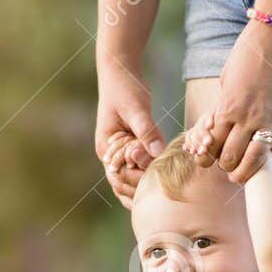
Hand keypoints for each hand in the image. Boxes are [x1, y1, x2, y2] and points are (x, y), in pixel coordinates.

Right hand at [95, 63, 166, 207]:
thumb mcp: (136, 109)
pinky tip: (161, 185)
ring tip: (162, 200)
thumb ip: (146, 131)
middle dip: (140, 192)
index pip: (120, 176)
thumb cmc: (125, 88)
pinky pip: (135, 171)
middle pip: (122, 185)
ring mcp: (118, 154)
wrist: (120, 71)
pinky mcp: (129, 148)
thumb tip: (156, 153)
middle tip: (164, 196)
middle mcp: (110, 155)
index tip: (159, 179)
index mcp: (107, 148)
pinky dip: (145, 179)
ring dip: (142, 190)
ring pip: (127, 182)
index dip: (139, 180)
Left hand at [189, 22, 271, 183]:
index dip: (208, 156)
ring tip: (243, 174)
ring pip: (255, 161)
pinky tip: (267, 159)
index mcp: (228, 107)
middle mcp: (248, 117)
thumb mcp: (228, 79)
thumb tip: (225, 125)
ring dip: (246, 171)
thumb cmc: (250, 52)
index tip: (209, 158)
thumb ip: (227, 105)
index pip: (212, 145)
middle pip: (230, 158)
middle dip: (226, 167)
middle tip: (228, 168)